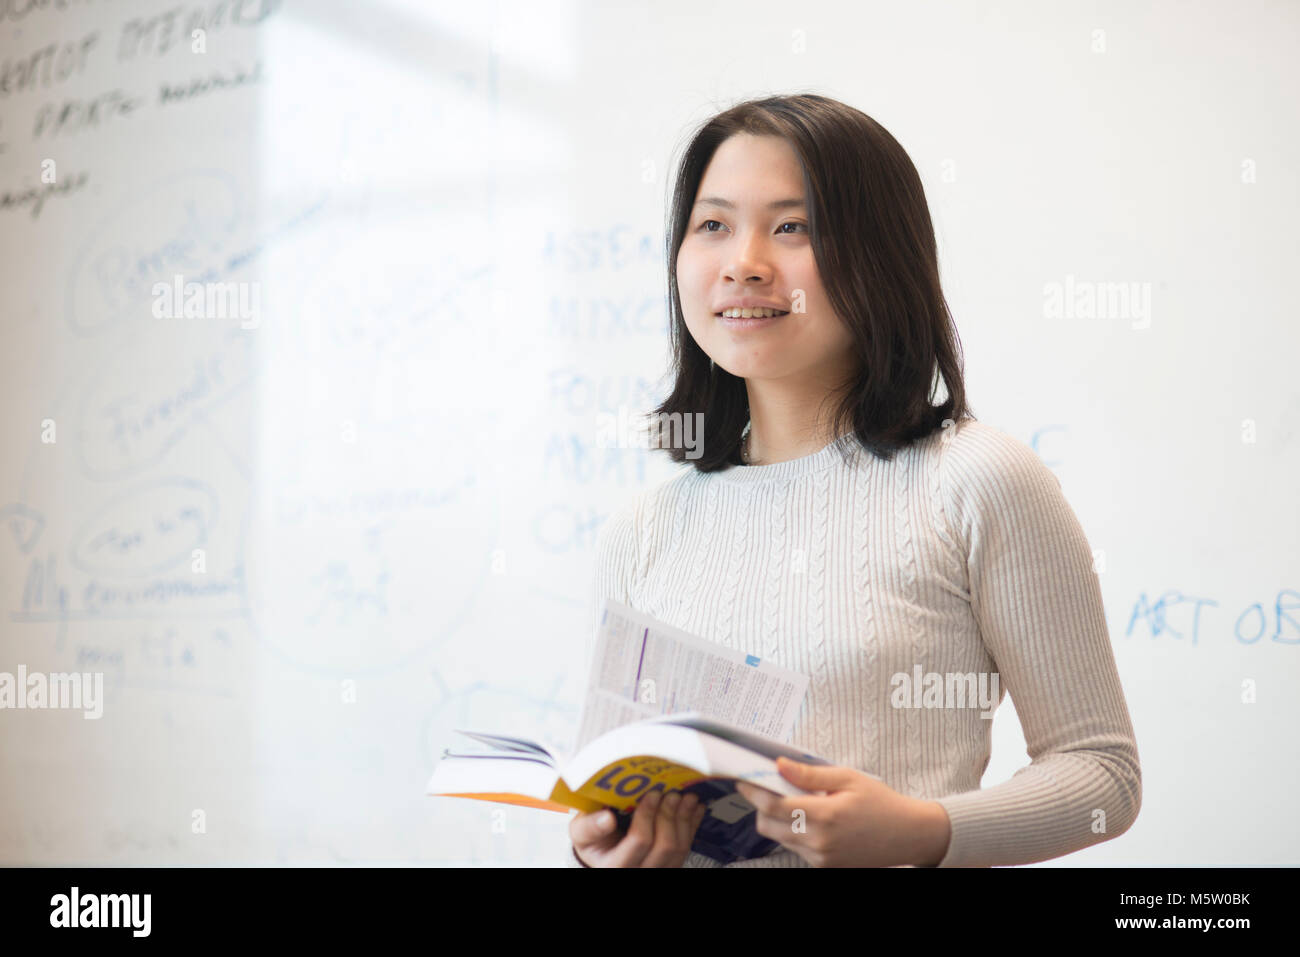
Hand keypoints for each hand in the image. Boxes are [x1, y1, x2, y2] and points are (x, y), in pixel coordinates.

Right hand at [569, 790, 707, 866]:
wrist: (602, 853)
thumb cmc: (593, 840)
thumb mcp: (581, 832)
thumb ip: (589, 826)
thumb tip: (607, 819)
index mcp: (615, 866)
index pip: (639, 842)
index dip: (648, 816)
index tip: (652, 794)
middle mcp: (640, 872)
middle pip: (664, 847)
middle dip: (669, 816)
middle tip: (672, 793)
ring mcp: (658, 870)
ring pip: (679, 849)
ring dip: (685, 820)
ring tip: (687, 797)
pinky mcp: (670, 866)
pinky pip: (687, 848)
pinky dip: (692, 825)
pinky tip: (695, 808)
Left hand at [733, 757, 950, 866]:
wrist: (908, 835)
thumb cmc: (880, 802)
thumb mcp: (847, 778)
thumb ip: (809, 774)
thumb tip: (778, 765)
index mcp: (825, 816)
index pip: (773, 805)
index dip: (753, 791)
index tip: (743, 778)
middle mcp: (819, 842)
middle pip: (767, 825)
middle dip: (761, 805)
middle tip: (770, 787)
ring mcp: (821, 859)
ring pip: (778, 838)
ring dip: (776, 819)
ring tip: (797, 801)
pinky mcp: (824, 867)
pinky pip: (795, 847)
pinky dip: (793, 831)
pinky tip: (811, 818)